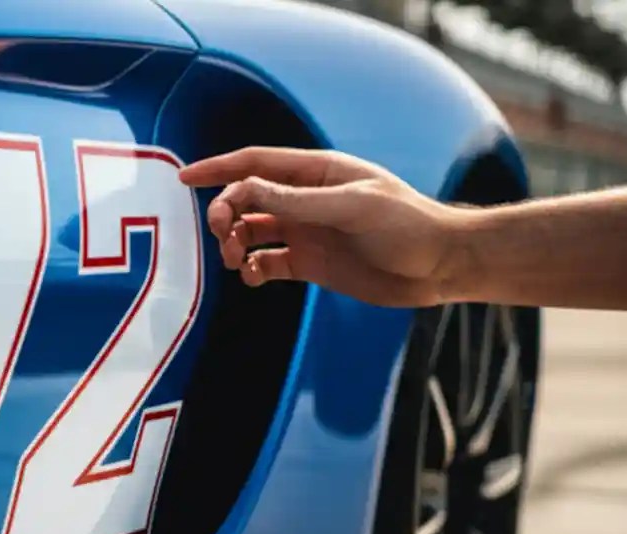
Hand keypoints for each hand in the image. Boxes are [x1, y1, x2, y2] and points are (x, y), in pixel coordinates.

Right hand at [179, 147, 469, 306]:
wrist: (441, 265)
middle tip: (220, 234)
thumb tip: (244, 189)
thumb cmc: (406, 224)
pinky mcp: (310, 263)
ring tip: (235, 261)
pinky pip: (266, 263)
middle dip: (224, 213)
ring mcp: (306, 231)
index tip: (184, 178)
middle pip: (245, 199)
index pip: (254, 164)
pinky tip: (252, 277)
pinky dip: (251, 269)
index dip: (217, 169)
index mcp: (316, 173)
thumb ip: (295, 201)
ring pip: (251, 232)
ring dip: (234, 244)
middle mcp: (305, 200)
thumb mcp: (349, 206)